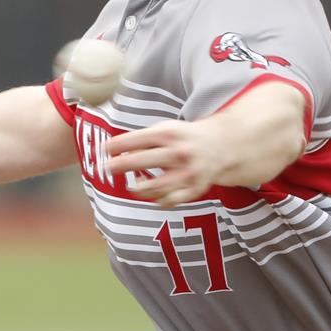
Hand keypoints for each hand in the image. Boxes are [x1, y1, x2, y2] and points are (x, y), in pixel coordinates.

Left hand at [107, 84, 307, 206]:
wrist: (228, 145)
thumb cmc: (189, 137)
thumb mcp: (169, 130)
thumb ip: (144, 139)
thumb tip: (114, 148)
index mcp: (170, 133)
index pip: (136, 138)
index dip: (116, 145)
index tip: (102, 150)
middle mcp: (178, 152)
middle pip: (141, 161)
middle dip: (120, 165)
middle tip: (105, 168)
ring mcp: (187, 172)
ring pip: (154, 186)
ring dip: (138, 188)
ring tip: (131, 187)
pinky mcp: (195, 188)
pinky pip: (170, 200)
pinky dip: (158, 200)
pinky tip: (152, 196)